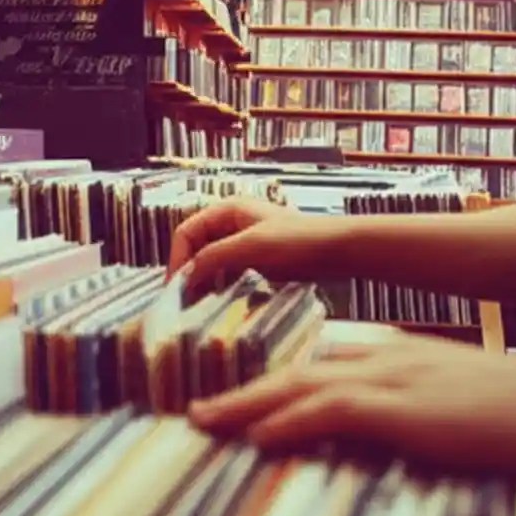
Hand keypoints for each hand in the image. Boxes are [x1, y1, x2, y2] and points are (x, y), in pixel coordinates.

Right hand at [167, 199, 343, 297]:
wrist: (340, 250)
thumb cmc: (298, 240)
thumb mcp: (251, 247)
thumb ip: (214, 257)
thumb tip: (184, 276)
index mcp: (227, 209)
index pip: (186, 233)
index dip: (177, 259)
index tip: (175, 289)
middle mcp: (232, 223)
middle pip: (196, 247)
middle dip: (187, 272)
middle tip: (182, 302)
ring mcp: (246, 241)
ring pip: (211, 261)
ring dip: (203, 281)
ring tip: (198, 306)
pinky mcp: (258, 260)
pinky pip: (228, 272)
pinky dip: (220, 286)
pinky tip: (220, 302)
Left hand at [187, 340, 515, 485]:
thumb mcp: (452, 409)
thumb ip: (410, 413)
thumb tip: (375, 436)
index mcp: (396, 359)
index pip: (319, 369)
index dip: (273, 386)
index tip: (237, 402)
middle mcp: (385, 361)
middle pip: (296, 374)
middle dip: (243, 392)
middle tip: (198, 409)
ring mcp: (394, 380)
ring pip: (300, 387)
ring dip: (246, 404)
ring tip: (203, 420)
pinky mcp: (406, 407)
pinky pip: (333, 411)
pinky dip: (290, 420)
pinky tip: (258, 433)